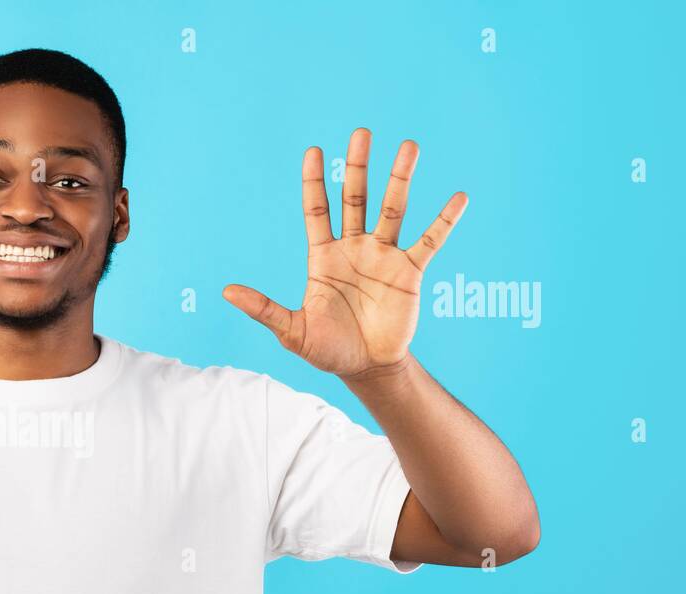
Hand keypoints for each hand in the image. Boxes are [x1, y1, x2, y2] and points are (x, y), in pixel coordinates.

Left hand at [223, 129, 465, 378]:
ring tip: (409, 146)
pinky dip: (444, 221)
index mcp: (323, 257)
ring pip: (393, 209)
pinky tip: (459, 197)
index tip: (313, 151)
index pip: (317, 210)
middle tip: (361, 133)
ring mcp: (383, 257)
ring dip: (400, 179)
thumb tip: (226, 292)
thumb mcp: (292, 330)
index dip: (314, 182)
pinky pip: (429, 241)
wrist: (366, 369)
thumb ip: (263, 308)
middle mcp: (354, 249)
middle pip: (356, 198)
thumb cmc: (328, 349)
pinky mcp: (409, 272)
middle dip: (357, 167)